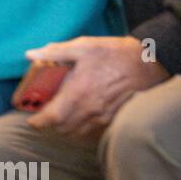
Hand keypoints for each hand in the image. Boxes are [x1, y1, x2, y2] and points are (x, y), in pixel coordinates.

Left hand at [25, 36, 169, 137]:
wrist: (150, 62)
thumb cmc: (115, 52)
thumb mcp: (83, 46)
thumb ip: (55, 52)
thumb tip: (31, 55)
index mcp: (79, 92)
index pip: (52, 118)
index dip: (38, 122)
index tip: (31, 119)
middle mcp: (90, 109)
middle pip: (62, 129)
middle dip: (49, 124)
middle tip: (44, 113)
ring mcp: (104, 116)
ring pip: (76, 132)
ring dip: (64, 127)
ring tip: (60, 113)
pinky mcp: (114, 118)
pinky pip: (92, 131)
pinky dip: (80, 127)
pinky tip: (79, 112)